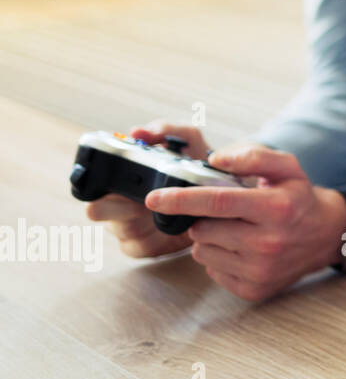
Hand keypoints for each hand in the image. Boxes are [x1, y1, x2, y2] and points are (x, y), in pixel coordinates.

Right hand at [85, 120, 214, 257]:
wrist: (221, 197)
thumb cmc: (196, 165)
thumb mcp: (188, 141)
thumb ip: (167, 130)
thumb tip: (137, 131)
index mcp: (121, 177)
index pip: (90, 182)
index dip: (91, 181)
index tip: (108, 178)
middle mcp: (117, 202)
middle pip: (96, 209)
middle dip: (116, 204)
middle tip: (142, 197)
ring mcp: (128, 227)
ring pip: (119, 229)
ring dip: (141, 220)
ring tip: (164, 209)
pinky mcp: (142, 247)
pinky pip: (138, 248)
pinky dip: (155, 239)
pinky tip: (172, 228)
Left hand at [144, 144, 345, 300]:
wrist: (326, 237)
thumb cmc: (300, 198)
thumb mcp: (286, 167)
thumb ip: (252, 156)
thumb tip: (216, 160)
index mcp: (276, 208)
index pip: (217, 202)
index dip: (181, 199)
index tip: (155, 198)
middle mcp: (269, 243)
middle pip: (203, 229)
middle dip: (202, 218)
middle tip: (225, 213)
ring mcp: (261, 270)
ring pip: (203, 251)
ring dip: (209, 238)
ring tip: (235, 230)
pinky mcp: (254, 289)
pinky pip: (213, 271)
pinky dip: (219, 258)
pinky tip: (241, 249)